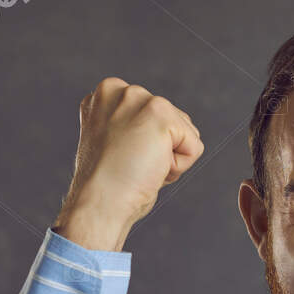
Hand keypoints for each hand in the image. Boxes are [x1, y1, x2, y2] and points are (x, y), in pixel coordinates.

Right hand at [53, 77, 203, 251]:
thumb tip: (157, 136)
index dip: (146, 147)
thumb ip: (132, 128)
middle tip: (131, 165)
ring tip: (139, 167)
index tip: (121, 158)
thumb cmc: (106, 186)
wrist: (99, 203)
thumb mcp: (114, 146)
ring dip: (171, 158)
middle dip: (161, 150)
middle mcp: (121, 90)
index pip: (154, 118)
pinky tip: (150, 169)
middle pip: (174, 122)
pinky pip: (194, 147)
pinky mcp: (159, 112)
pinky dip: (179, 166)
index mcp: (106, 96)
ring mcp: (139, 98)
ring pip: (186, 133)